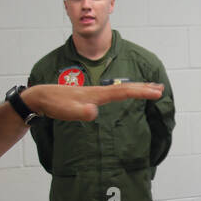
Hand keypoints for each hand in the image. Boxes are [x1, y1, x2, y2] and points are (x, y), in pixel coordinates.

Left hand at [23, 82, 162, 121]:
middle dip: (144, 88)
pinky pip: (114, 93)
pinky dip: (125, 92)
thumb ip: (80, 112)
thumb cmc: (53, 104)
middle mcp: (98, 92)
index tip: (156, 92)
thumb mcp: (66, 111)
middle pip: (125, 88)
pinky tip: (126, 94)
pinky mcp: (90, 97)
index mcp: (96, 95)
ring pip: (120, 89)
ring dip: (137, 88)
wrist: (40, 97)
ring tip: (151, 88)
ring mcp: (94, 94)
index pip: (123, 92)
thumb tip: (94, 112)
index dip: (140, 91)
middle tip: (161, 88)